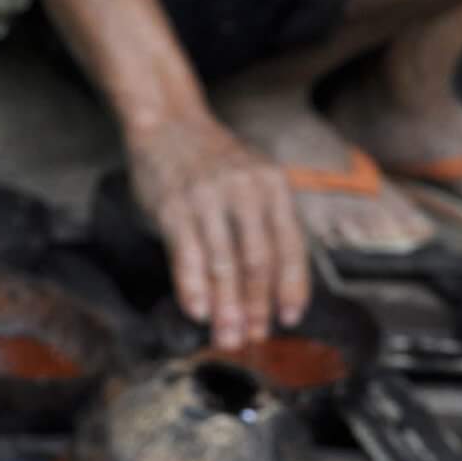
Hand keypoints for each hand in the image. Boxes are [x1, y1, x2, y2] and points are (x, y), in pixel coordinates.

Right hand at [127, 110, 308, 350]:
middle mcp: (246, 191)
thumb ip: (265, 223)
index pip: (291, 247)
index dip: (292, 288)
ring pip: (224, 265)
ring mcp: (209, 198)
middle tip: (254, 337)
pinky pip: (188, 255)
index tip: (290, 319)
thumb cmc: (213, 162)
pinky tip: (198, 312)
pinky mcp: (174, 206)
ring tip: (227, 337)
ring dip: (227, 308)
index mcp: (273, 187)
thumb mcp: (253, 181)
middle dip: (258, 306)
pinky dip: (193, 288)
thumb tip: (274, 285)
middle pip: (259, 262)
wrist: (168, 123)